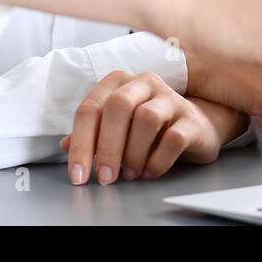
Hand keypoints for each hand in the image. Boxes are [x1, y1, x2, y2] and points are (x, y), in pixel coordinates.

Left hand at [60, 71, 229, 184]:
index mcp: (119, 83)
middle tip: (106, 177)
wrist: (195, 126)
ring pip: (146, 118)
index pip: (91, 108)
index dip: (81, 143)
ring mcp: (170, 98)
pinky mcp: (191, 119)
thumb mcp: (117, 128)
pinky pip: (173, 138)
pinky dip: (157, 161)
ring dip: (134, 153)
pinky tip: (149, 172)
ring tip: (130, 173)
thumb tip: (66, 146)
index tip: (78, 175)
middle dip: (108, 147)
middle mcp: (144, 83)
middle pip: (118, 106)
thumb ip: (92, 133)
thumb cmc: (149, 128)